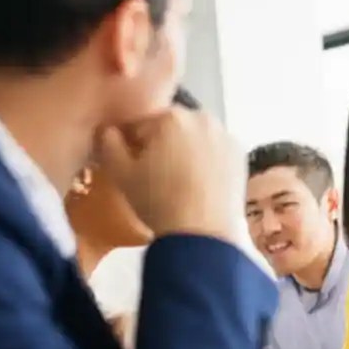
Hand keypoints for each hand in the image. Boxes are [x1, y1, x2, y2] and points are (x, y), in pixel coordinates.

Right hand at [95, 107, 242, 243]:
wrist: (203, 232)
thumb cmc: (158, 201)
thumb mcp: (121, 174)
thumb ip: (108, 144)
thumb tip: (108, 130)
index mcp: (170, 117)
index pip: (141, 122)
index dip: (131, 142)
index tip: (130, 162)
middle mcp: (201, 117)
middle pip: (171, 126)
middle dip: (161, 143)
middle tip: (154, 173)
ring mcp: (224, 134)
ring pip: (195, 136)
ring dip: (185, 149)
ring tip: (178, 180)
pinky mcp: (240, 153)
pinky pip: (215, 149)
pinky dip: (207, 159)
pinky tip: (200, 182)